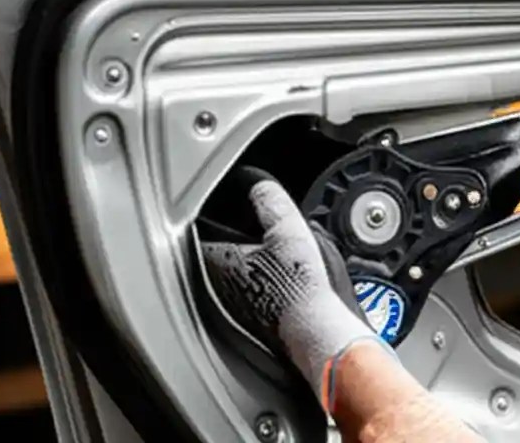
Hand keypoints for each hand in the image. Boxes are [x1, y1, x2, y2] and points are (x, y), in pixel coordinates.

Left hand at [201, 168, 379, 406]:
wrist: (315, 335)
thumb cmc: (299, 289)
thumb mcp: (288, 231)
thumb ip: (269, 201)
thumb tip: (258, 185)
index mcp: (216, 258)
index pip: (203, 226)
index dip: (218, 209)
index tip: (231, 201)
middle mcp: (216, 285)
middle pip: (215, 249)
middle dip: (233, 234)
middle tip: (253, 221)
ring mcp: (232, 306)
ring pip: (231, 271)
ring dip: (247, 258)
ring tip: (272, 249)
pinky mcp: (251, 321)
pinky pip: (249, 290)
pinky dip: (261, 280)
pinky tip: (282, 278)